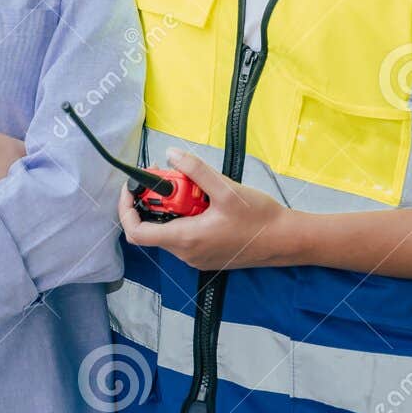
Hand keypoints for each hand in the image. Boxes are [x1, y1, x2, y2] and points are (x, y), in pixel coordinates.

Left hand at [118, 149, 300, 270]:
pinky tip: (205, 201)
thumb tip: (170, 154)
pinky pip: (184, 234)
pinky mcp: (205, 255)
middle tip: (171, 176)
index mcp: (186, 239)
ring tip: (194, 187)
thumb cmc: (258, 218)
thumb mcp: (226, 188)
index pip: (137, 232)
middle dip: (157, 199)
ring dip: (174, 206)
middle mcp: (186, 253)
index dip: (126, 209)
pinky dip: (186, 215)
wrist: (285, 240)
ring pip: (170, 229)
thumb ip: (195, 170)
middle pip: (153, 226)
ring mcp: (195, 257)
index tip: (132, 188)